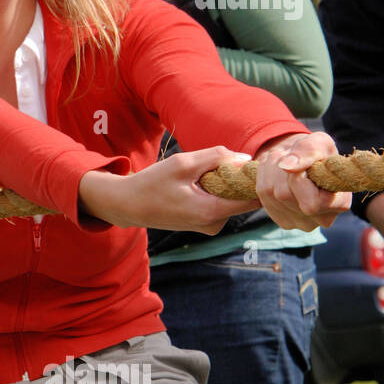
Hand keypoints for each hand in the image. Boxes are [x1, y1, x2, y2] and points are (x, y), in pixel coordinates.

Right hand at [79, 146, 261, 232]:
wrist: (128, 205)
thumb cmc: (151, 184)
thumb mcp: (182, 163)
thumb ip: (216, 157)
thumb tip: (245, 159)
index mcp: (211, 212)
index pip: (253, 199)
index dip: (255, 180)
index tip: (248, 165)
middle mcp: (214, 224)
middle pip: (242, 197)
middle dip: (234, 179)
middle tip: (211, 166)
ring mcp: (209, 226)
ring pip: (230, 199)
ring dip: (221, 184)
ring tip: (195, 177)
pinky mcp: (204, 224)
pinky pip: (220, 203)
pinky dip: (213, 191)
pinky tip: (193, 186)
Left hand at [253, 132, 351, 231]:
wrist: (304, 161)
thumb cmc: (317, 152)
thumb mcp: (319, 142)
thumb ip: (307, 151)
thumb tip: (286, 167)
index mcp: (340, 204)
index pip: (311, 203)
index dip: (298, 177)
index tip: (301, 162)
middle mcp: (322, 220)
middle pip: (284, 196)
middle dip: (279, 168)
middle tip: (287, 154)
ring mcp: (301, 223)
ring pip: (269, 195)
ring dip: (269, 169)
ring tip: (282, 160)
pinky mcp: (283, 220)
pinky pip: (262, 198)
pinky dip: (262, 178)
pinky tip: (274, 172)